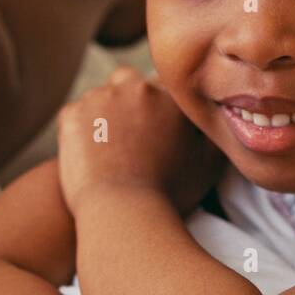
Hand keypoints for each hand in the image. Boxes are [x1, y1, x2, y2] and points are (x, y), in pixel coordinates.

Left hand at [57, 67, 223, 218]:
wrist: (124, 213)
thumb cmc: (171, 195)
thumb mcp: (208, 165)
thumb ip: (215, 136)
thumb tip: (222, 122)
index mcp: (168, 95)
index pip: (164, 84)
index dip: (160, 103)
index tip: (156, 123)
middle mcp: (134, 87)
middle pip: (129, 81)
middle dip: (129, 100)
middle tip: (130, 134)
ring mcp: (99, 98)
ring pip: (100, 97)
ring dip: (103, 115)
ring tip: (108, 150)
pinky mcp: (71, 115)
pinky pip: (74, 115)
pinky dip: (78, 130)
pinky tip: (88, 155)